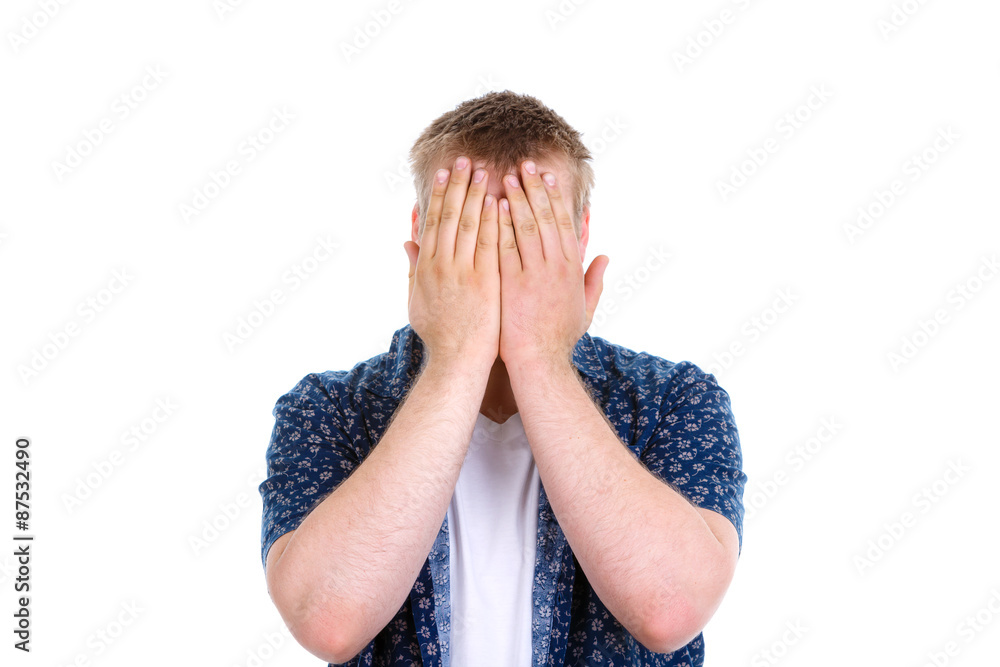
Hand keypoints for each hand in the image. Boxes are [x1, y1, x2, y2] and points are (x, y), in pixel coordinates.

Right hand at [404, 156, 500, 369]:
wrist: (457, 360)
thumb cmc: (439, 335)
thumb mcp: (417, 300)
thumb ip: (413, 269)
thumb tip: (406, 242)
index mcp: (426, 267)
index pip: (433, 222)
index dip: (439, 195)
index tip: (445, 172)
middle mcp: (441, 265)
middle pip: (449, 216)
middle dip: (458, 185)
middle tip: (465, 159)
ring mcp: (463, 272)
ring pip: (468, 224)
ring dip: (476, 195)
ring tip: (484, 170)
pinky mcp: (484, 282)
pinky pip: (489, 244)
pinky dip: (492, 221)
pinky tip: (498, 201)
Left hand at [497, 160, 608, 368]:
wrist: (540, 363)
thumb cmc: (559, 339)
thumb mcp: (585, 309)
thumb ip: (595, 281)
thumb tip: (604, 257)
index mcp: (572, 269)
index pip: (562, 223)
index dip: (553, 197)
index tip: (544, 176)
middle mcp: (555, 267)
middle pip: (544, 218)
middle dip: (533, 188)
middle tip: (523, 164)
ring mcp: (534, 275)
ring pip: (525, 227)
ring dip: (515, 199)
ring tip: (506, 176)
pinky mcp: (512, 284)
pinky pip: (504, 248)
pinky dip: (498, 225)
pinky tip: (490, 207)